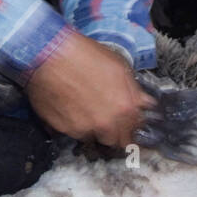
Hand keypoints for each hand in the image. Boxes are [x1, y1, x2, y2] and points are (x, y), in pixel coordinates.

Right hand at [25, 31, 151, 146]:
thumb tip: (145, 105)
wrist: (51, 55)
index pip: (135, 132)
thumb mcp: (119, 67)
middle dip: (114, 132)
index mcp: (124, 108)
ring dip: (94, 130)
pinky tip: (71, 108)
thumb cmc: (86, 55)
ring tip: (86, 110)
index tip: (129, 128)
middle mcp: (106, 124)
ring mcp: (84, 129)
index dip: (132, 130)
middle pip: (115, 141)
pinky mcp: (64, 130)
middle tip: (106, 118)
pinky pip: (74, 134)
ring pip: (94, 138)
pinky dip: (75, 126)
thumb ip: (134, 92)